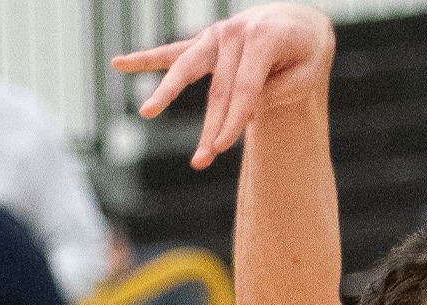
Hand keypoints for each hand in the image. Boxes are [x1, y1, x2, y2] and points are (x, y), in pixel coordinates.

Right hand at [111, 3, 335, 167]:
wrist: (296, 20)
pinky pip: (172, 52)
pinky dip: (146, 59)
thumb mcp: (307, 72)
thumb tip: (245, 111)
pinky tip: (119, 64)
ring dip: (167, 92)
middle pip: (217, 88)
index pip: (245, 87)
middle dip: (211, 127)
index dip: (234, 120)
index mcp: (262, 38)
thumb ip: (279, 90)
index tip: (222, 148)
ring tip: (147, 112)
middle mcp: (233, 33)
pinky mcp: (204, 42)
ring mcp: (215, 36)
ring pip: (187, 68)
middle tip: (200, 162)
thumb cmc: (304, 51)